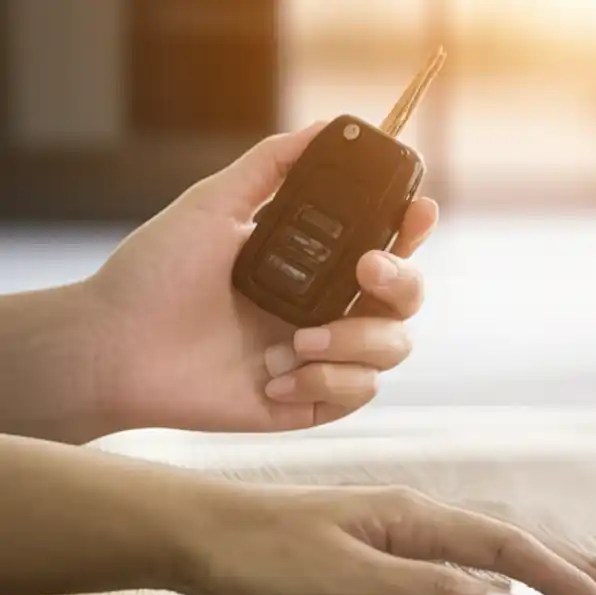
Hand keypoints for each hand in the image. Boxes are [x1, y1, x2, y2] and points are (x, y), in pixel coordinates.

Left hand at [85, 122, 436, 432]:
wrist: (113, 347)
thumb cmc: (153, 276)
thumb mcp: (212, 205)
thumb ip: (271, 165)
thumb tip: (324, 125)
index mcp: (314, 265)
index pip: (386, 244)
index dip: (412, 229)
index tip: (417, 210)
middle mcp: (327, 309)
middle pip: (407, 297)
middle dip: (402, 282)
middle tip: (366, 270)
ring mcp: (322, 357)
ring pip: (393, 349)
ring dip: (355, 342)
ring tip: (296, 344)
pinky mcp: (310, 404)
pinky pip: (359, 393)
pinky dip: (326, 383)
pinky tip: (274, 379)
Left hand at [181, 483, 595, 594]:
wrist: (196, 530)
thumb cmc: (260, 550)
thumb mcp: (346, 576)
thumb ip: (431, 589)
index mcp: (421, 518)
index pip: (519, 554)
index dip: (577, 586)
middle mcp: (424, 514)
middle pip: (528, 544)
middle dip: (590, 577)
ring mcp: (409, 526)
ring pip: (506, 547)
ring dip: (562, 569)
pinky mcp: (391, 543)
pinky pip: (474, 555)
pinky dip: (515, 568)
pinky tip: (517, 579)